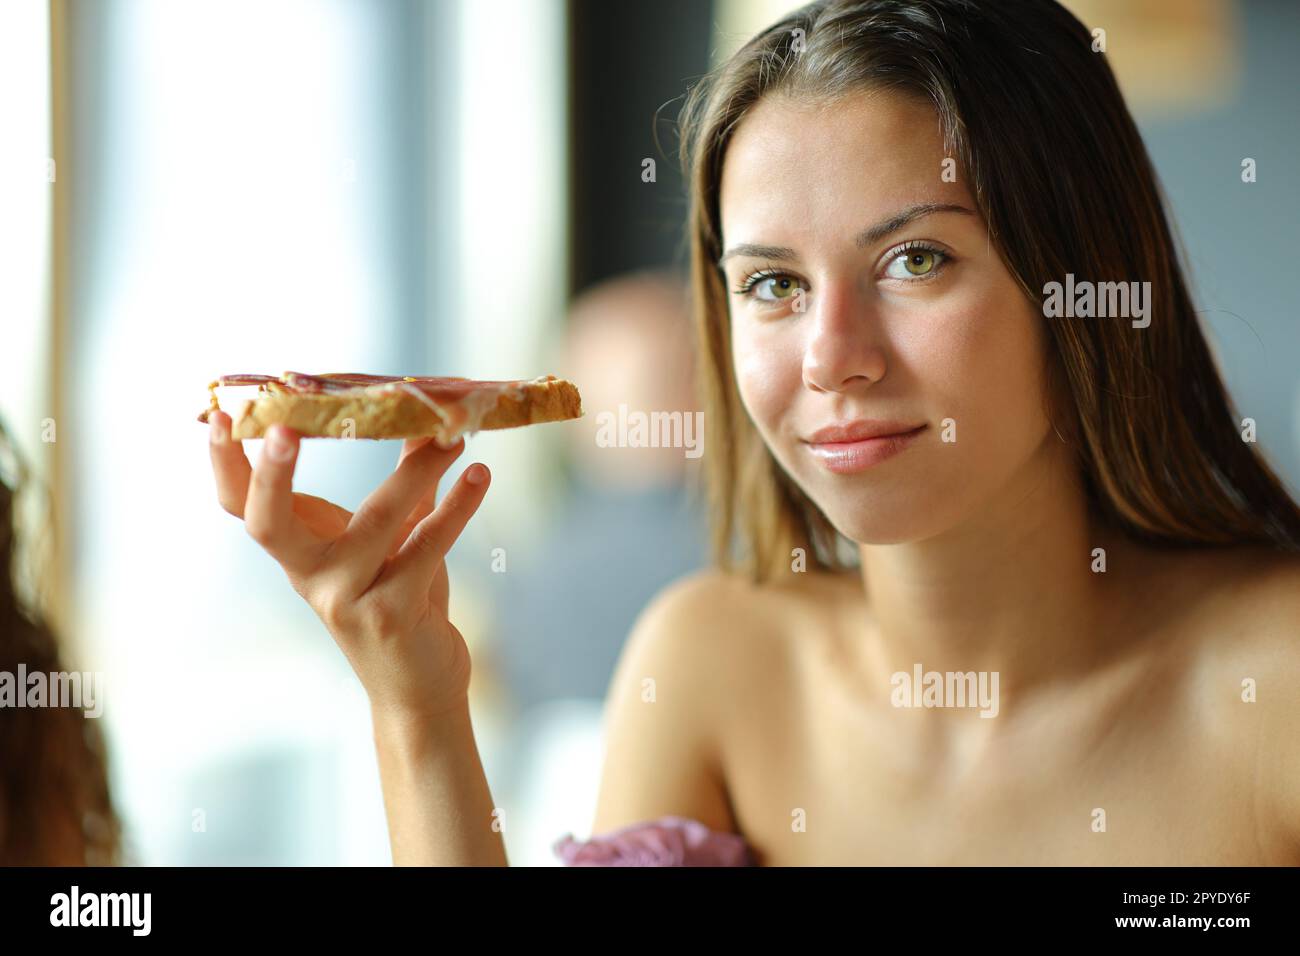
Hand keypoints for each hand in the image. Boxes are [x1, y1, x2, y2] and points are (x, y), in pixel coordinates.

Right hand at [207, 411, 489, 718]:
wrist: (419, 685)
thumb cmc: (399, 600)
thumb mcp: (392, 536)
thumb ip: (403, 480)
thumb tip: (422, 419)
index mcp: (298, 551)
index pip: (240, 504)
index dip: (225, 462)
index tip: (221, 413)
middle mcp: (310, 575)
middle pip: (268, 524)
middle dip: (271, 475)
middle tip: (287, 427)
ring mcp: (347, 598)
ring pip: (375, 519)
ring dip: (416, 470)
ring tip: (453, 436)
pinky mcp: (392, 615)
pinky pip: (426, 547)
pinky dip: (456, 508)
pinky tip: (480, 477)